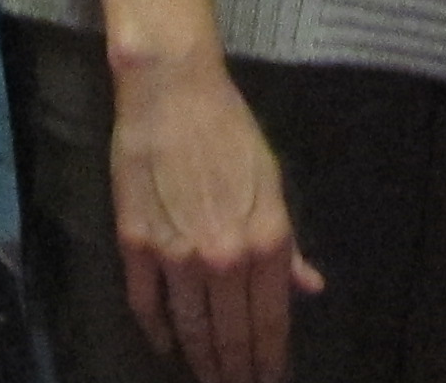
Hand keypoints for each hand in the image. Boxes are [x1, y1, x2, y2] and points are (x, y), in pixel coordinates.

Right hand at [107, 44, 324, 382]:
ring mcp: (177, 257)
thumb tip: (309, 288)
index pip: (270, 324)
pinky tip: (165, 346)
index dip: (270, 361)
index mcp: (266, 242)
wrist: (172, 92)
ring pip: (190, 330)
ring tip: (207, 378)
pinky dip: (157, 333)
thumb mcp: (272, 184)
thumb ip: (288, 245)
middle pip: (231, 337)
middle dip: (236, 371)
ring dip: (201, 362)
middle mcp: (224, 259)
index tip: (269, 381)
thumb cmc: (230, 131)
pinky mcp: (136, 246)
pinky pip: (146, 306)